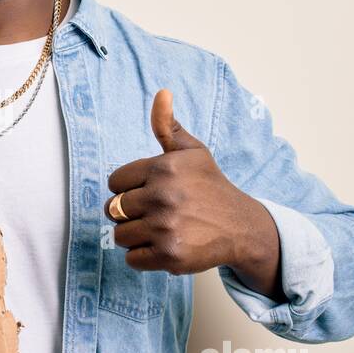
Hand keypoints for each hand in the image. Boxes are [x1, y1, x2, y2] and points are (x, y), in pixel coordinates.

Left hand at [106, 89, 282, 298]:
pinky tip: (165, 246)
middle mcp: (162, 196)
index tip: (150, 192)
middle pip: (113, 209)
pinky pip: (132, 259)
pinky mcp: (170, 255)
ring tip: (161, 229)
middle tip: (156, 213)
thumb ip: (168, 126)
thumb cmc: (210, 186)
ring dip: (136, 236)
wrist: (241, 226)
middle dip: (130, 213)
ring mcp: (166, 227)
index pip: (114, 182)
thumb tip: (161, 93)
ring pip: (120, 235)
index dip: (129, 188)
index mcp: (162, 168)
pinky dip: (144, 257)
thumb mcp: (192, 152)